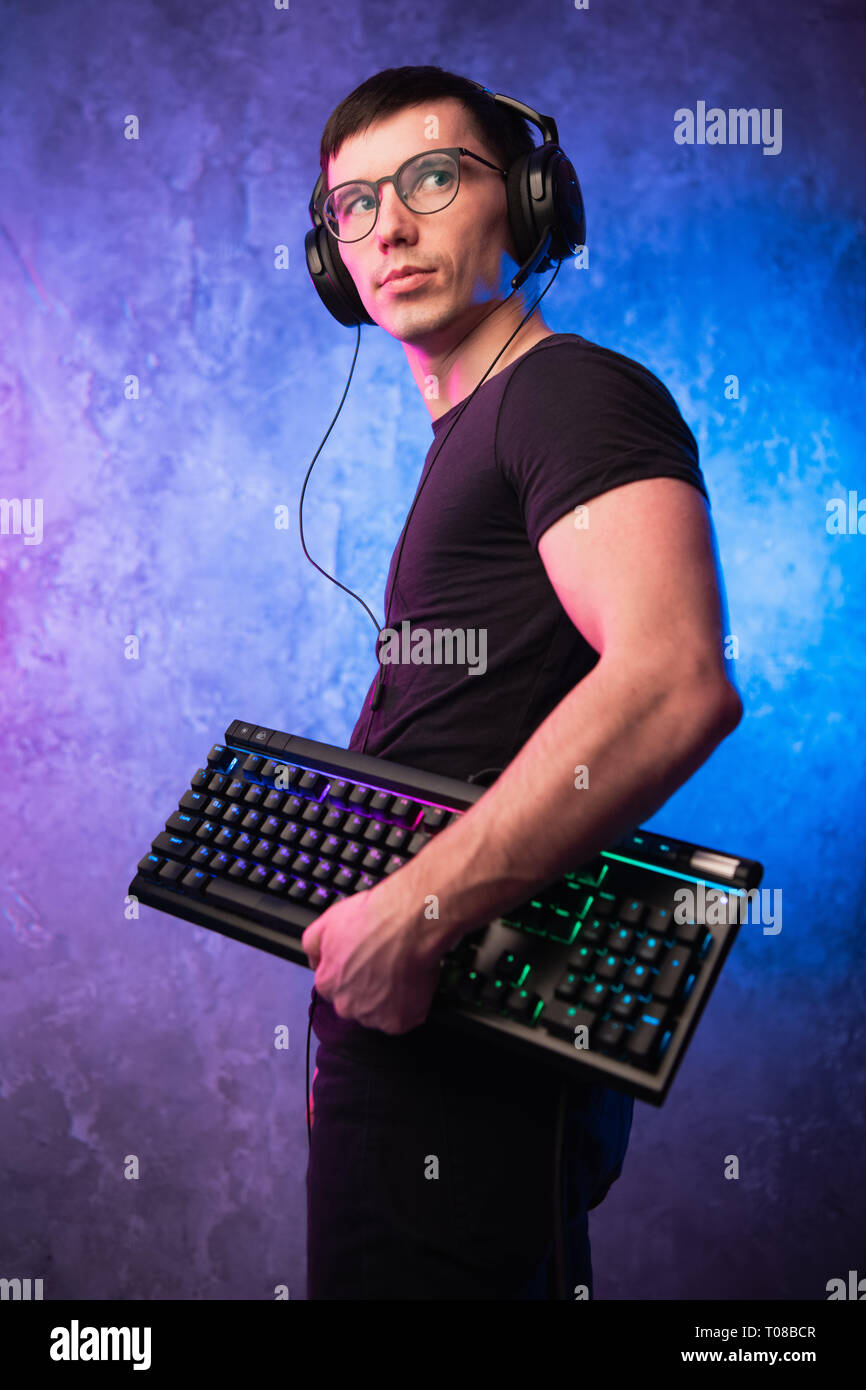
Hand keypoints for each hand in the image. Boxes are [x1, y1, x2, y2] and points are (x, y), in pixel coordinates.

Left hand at [301, 882, 443, 1033]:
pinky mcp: (399, 1021)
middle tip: (384, 965)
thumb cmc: (374, 918)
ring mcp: (374, 1016)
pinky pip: (405, 1017)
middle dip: (368, 989)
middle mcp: (346, 1005)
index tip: (364, 962)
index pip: (334, 988)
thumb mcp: (328, 920)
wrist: (410, 922)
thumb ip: (314, 946)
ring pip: (379, 1013)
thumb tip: (314, 960)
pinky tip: (412, 981)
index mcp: (327, 983)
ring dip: (389, 998)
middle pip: (355, 1004)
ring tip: (400, 971)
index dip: (352, 973)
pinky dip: (410, 1004)